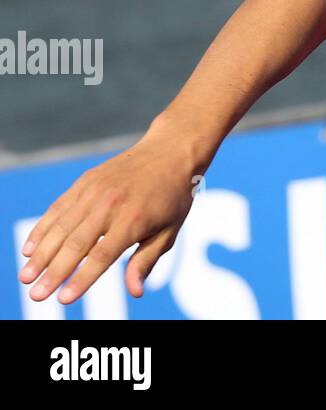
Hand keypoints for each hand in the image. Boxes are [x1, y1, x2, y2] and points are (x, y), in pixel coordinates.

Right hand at [17, 128, 202, 303]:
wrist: (170, 151)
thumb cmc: (173, 196)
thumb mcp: (170, 230)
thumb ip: (146, 260)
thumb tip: (136, 292)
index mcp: (134, 218)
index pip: (103, 255)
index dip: (82, 278)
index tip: (64, 299)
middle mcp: (111, 204)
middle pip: (77, 244)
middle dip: (54, 272)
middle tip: (36, 295)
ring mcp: (96, 190)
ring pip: (62, 227)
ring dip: (42, 254)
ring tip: (27, 277)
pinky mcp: (86, 181)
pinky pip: (59, 208)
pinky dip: (43, 229)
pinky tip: (30, 249)